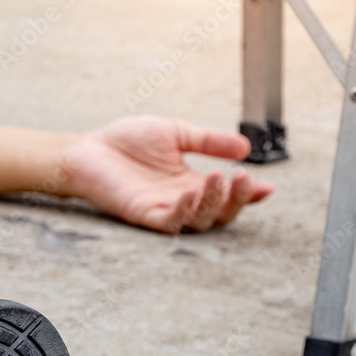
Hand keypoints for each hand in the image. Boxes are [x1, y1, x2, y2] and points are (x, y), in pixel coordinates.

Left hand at [58, 116, 274, 232]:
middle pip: (219, 213)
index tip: (268, 186)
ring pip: (199, 220)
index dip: (248, 194)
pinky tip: (191, 193)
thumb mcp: (175, 133)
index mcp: (190, 182)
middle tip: (243, 179)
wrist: (87, 149)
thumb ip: (208, 141)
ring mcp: (163, 209)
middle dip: (236, 199)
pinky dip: (184, 211)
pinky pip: (170, 222)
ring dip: (214, 202)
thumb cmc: (125, 141)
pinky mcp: (143, 215)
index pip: (226, 194)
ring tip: (219, 177)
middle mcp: (180, 199)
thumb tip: (245, 147)